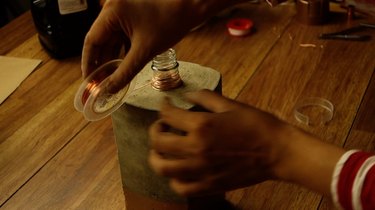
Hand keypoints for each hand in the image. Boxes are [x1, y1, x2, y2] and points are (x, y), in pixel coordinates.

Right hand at [82, 0, 241, 92]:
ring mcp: (123, 13)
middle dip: (101, 64)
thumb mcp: (145, 51)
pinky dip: (122, 52)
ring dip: (111, 60)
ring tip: (109, 80)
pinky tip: (122, 68)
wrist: (190, 8)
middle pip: (100, 42)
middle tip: (99, 85)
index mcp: (111, 12)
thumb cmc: (170, 22)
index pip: (91, 41)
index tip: (89, 81)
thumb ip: (125, 73)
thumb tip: (110, 89)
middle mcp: (113, 9)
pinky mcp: (132, 17)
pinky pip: (122, 37)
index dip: (89, 63)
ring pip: (111, 41)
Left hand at [148, 90, 290, 195]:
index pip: (168, 115)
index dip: (163, 107)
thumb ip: (205, 97)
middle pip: (158, 143)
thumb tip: (186, 96)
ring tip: (161, 151)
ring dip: (156, 157)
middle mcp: (196, 149)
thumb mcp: (230, 105)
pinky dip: (173, 180)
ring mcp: (201, 170)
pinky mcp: (209, 186)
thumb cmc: (257, 125)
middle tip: (161, 127)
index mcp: (202, 126)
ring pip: (163, 168)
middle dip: (154, 131)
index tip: (164, 105)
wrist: (277, 152)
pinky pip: (181, 188)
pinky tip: (177, 171)